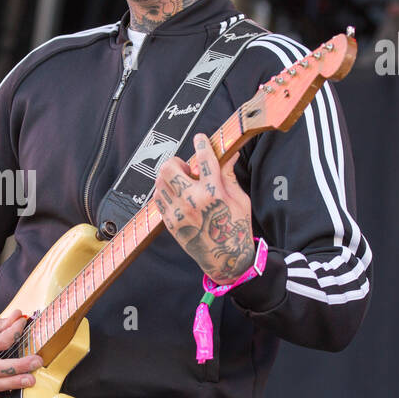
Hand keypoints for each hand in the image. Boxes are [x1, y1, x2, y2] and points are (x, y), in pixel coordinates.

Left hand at [151, 132, 255, 283]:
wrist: (224, 258)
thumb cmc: (236, 227)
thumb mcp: (240, 199)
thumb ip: (229, 175)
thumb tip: (230, 153)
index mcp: (214, 193)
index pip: (204, 160)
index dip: (201, 144)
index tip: (200, 139)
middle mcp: (192, 201)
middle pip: (170, 168)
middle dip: (176, 162)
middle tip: (185, 168)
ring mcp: (178, 212)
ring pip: (160, 182)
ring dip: (169, 177)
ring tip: (181, 182)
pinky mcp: (170, 222)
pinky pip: (158, 198)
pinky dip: (165, 191)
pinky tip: (176, 194)